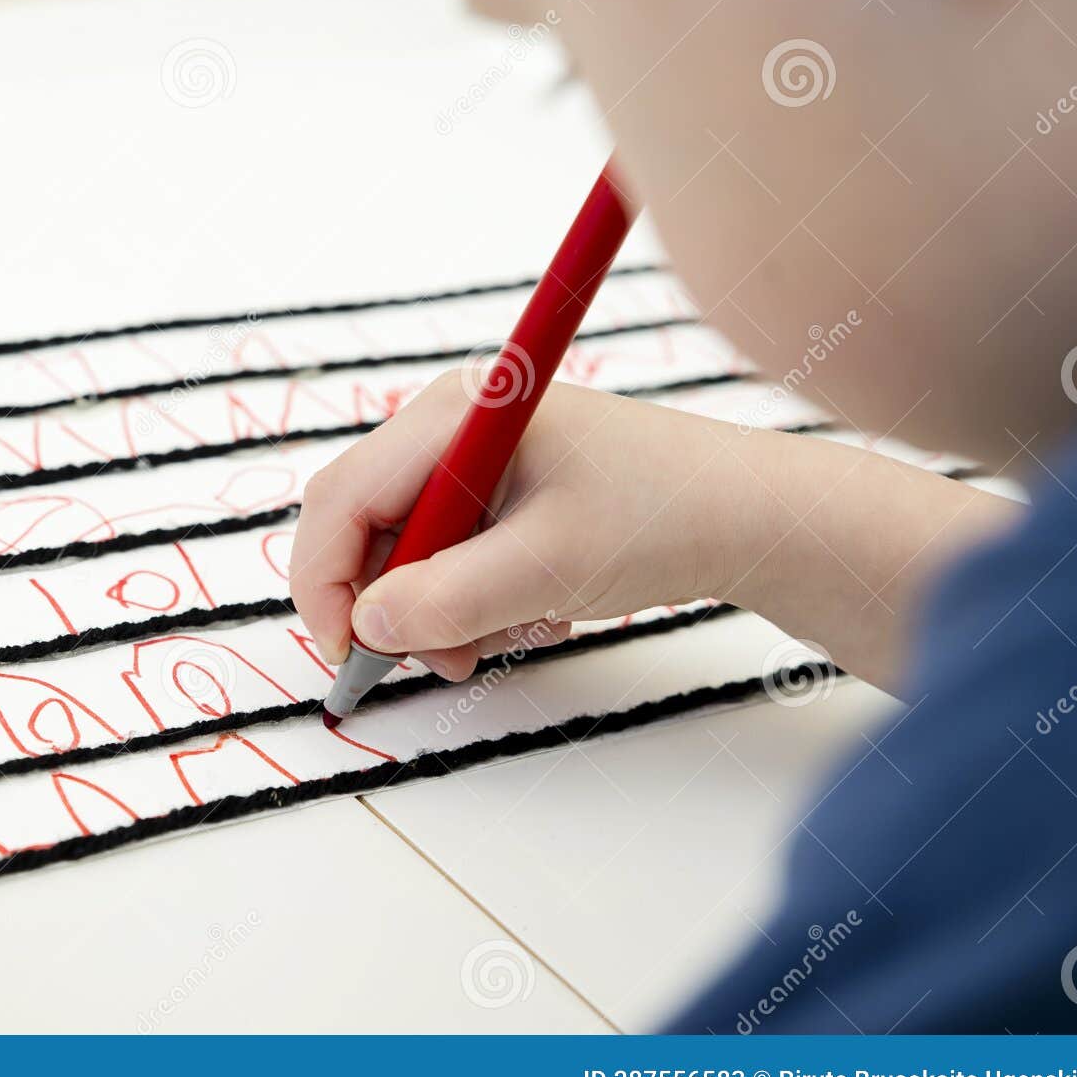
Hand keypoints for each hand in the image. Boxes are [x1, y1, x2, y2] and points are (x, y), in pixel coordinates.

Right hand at [290, 372, 755, 680]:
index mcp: (452, 416)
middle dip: (391, 604)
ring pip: (408, 552)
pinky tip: (537, 612)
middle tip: (444, 660)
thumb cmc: (661, 515)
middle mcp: (451, 428)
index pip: (342, 498)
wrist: (748, 515)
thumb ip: (448, 600)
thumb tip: (368, 627)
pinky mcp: (501, 491)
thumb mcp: (549, 568)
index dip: (328, 583)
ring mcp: (475, 459)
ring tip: (513, 634)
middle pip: (366, 526)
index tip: (352, 655)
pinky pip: (451, 557)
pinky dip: (475, 601)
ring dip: (441, 611)